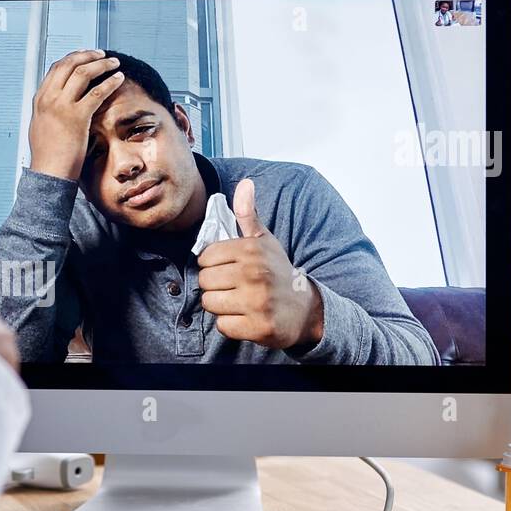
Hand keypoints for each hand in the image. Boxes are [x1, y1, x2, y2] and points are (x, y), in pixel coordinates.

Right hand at [27, 49, 123, 180]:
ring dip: (101, 64)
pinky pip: (97, 92)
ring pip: (83, 73)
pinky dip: (110, 82)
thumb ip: (49, 110)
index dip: (73, 58)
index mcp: (40, 100)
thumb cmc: (48, 156)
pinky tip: (118, 78)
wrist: (48, 173)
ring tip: (114, 63)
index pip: (56, 68)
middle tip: (102, 54)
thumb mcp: (41, 126)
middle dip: (87, 55)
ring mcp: (61, 107)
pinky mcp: (76, 117)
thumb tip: (58, 102)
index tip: (86, 56)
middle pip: (69, 64)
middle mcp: (49, 99)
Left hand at [196, 179, 323, 348]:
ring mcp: (257, 302)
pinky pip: (223, 326)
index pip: (205, 257)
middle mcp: (255, 274)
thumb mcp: (265, 241)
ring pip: (210, 303)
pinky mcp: (259, 327)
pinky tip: (246, 318)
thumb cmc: (277, 273)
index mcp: (252, 250)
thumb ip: (248, 215)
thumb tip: (245, 183)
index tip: (231, 269)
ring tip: (240, 302)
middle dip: (215, 286)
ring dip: (221, 306)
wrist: (306, 310)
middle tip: (235, 288)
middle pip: (205, 281)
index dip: (214, 265)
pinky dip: (231, 325)